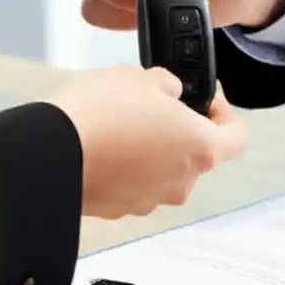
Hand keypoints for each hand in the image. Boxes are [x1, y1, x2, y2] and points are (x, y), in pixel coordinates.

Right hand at [47, 66, 247, 218]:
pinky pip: (133, 183)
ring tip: (123, 121)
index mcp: (200, 149)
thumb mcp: (144, 76)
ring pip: (163, 169)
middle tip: (156, 104)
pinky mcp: (119, 208)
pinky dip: (126, 165)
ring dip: (151, 148)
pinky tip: (105, 142)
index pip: (236, 137)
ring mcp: (149, 199)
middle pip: (196, 154)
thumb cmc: (101, 114)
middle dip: (180, 128)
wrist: (48, 152)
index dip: (225, 114)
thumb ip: (169, 85)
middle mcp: (181, 181)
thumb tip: (170, 92)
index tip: (206, 99)